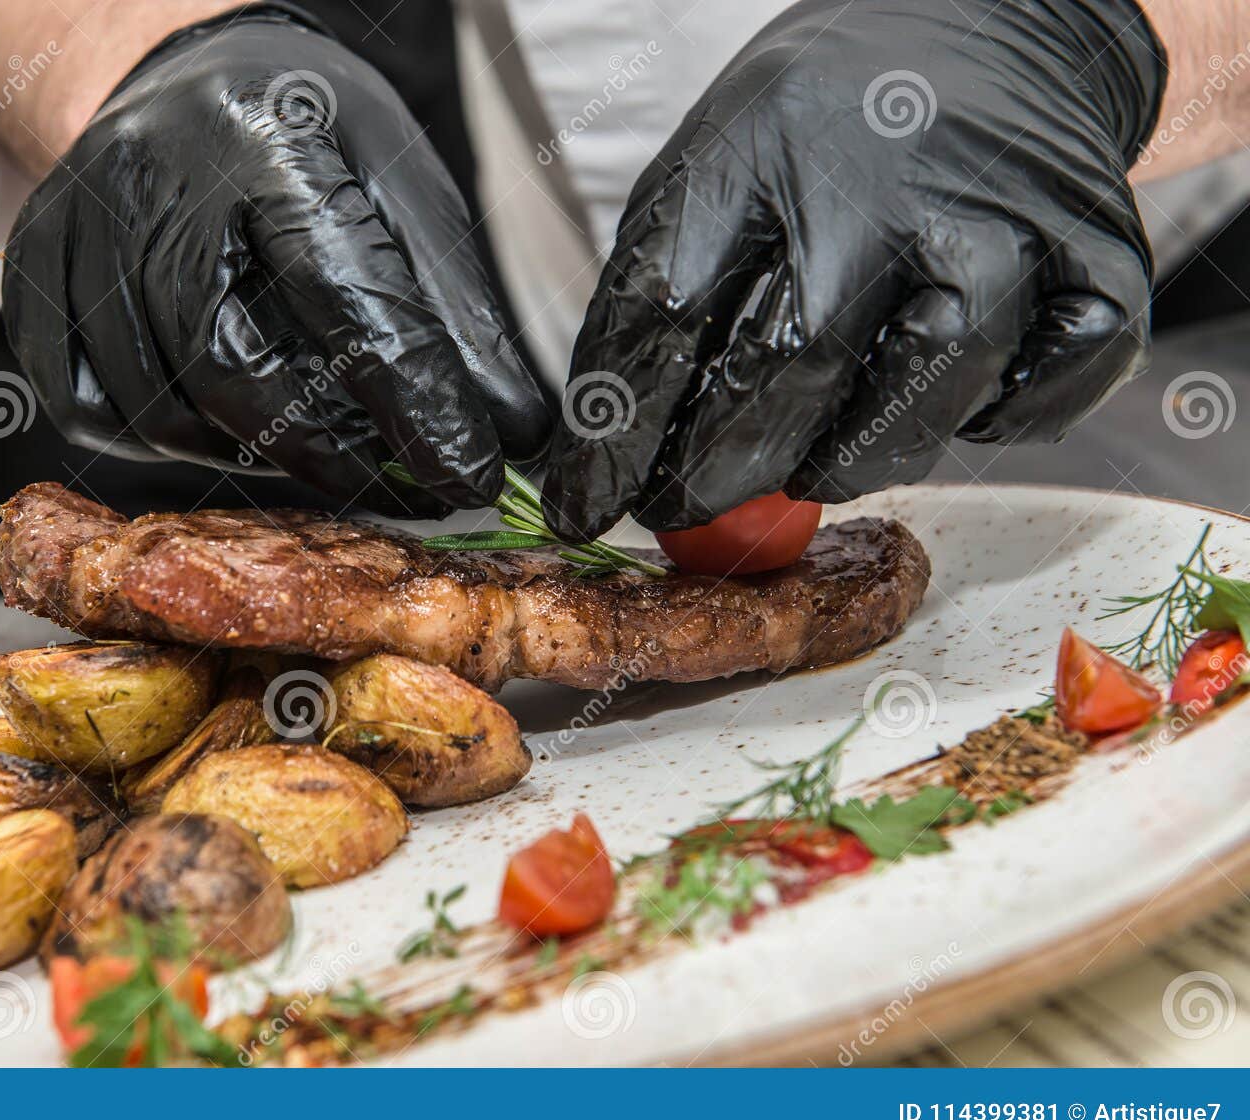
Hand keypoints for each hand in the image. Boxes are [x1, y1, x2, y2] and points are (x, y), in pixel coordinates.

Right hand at [2, 6, 549, 515]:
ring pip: (159, 408)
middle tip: (398, 486)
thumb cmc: (301, 132)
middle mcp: (154, 180)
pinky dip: (169, 444)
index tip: (469, 475)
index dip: (416, 404)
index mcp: (268, 141)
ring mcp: (76, 229)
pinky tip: (230, 430)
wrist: (170, 74)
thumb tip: (515, 429)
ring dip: (253, 459)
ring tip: (324, 455)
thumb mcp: (400, 182)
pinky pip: (90, 410)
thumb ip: (457, 306)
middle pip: (232, 371)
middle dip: (329, 456)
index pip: (348, 300)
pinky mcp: (31, 275)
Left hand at [542, 0, 1166, 540]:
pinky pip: (1048, 389)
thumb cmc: (832, 121)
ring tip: (812, 466)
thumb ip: (664, 289)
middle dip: (722, 471)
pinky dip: (997, 424)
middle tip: (688, 506)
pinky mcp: (1096, 257)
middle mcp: (884, 180)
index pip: (662, 315)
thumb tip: (611, 447)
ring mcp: (1000, 219)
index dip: (618, 434)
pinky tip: (951, 404)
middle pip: (789, 368)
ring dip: (852, 460)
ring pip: (919, 395)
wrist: (998, 26)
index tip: (588, 502)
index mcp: (763, 147)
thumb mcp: (716, 163)